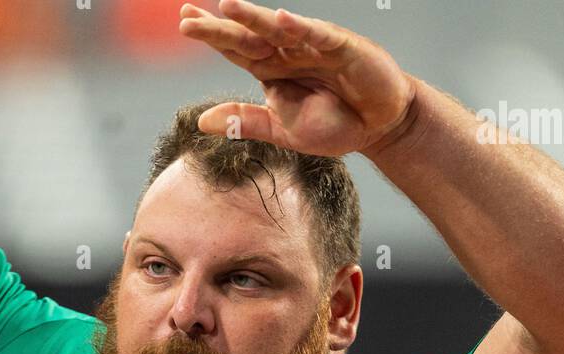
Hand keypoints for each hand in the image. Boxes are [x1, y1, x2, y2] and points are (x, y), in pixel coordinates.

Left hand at [178, 0, 416, 157]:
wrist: (379, 127)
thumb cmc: (335, 126)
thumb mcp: (283, 131)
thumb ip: (246, 121)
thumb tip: (201, 121)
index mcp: (273, 71)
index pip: (236, 50)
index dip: (213, 36)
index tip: (184, 23)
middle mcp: (289, 52)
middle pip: (248, 36)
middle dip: (219, 26)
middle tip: (186, 17)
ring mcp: (314, 46)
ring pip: (277, 29)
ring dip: (252, 17)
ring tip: (225, 6)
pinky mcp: (341, 47)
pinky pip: (318, 35)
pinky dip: (300, 28)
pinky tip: (279, 20)